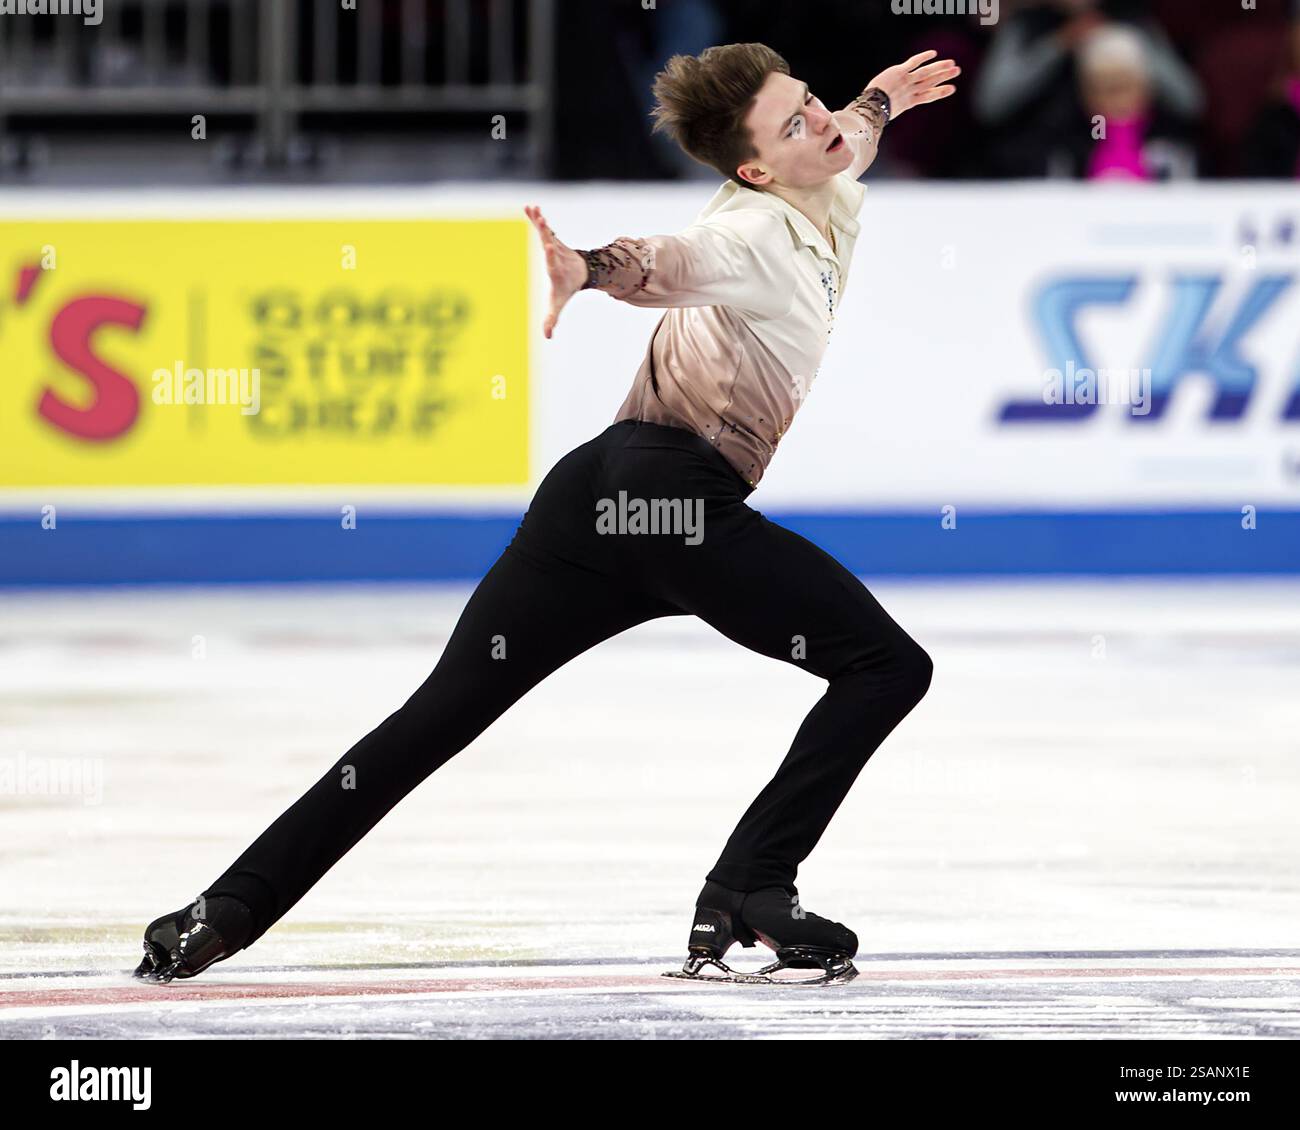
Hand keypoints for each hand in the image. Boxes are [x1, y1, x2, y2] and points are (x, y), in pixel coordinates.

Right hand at [525, 204, 587, 338]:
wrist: (581, 273)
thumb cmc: (566, 289)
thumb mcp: (558, 304)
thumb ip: (552, 318)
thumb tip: (548, 337)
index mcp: (556, 270)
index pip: (553, 261)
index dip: (551, 254)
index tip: (549, 244)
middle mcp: (556, 255)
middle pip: (550, 242)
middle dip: (546, 233)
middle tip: (543, 221)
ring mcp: (554, 246)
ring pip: (547, 232)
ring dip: (540, 221)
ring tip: (534, 209)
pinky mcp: (551, 239)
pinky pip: (543, 228)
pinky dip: (536, 218)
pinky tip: (529, 207)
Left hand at [866, 50, 960, 117]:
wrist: (870, 107)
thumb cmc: (874, 113)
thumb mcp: (886, 114)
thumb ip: (890, 113)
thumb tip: (883, 124)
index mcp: (909, 102)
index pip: (928, 96)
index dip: (940, 92)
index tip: (952, 88)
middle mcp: (910, 91)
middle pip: (930, 82)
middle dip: (944, 76)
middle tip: (958, 71)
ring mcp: (906, 81)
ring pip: (926, 72)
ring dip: (939, 67)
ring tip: (952, 63)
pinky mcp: (899, 72)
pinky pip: (913, 62)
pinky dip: (923, 57)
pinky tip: (933, 53)